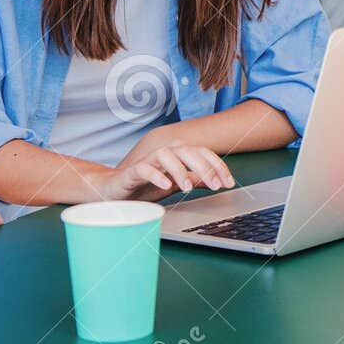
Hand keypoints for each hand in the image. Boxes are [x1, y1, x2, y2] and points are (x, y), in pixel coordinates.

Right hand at [101, 142, 235, 201]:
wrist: (114, 191)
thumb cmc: (145, 187)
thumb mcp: (176, 184)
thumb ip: (195, 179)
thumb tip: (217, 180)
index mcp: (177, 156)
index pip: (202, 153)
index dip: (217, 165)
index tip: (229, 182)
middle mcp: (164, 155)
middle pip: (187, 151)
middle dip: (204, 167)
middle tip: (216, 185)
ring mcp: (147, 162)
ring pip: (166, 155)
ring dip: (180, 169)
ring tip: (188, 188)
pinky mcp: (132, 172)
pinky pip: (144, 169)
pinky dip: (156, 175)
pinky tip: (165, 186)